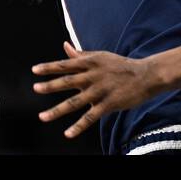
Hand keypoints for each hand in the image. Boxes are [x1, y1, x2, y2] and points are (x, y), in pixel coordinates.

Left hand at [33, 41, 160, 138]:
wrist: (145, 76)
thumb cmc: (120, 66)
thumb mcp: (101, 57)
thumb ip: (82, 54)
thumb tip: (65, 46)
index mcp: (90, 62)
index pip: (66, 64)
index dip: (49, 67)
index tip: (34, 70)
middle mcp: (93, 75)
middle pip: (67, 81)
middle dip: (50, 85)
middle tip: (35, 88)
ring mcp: (100, 90)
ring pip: (74, 102)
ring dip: (57, 110)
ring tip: (42, 117)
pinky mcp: (109, 104)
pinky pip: (90, 117)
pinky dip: (78, 126)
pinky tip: (67, 133)